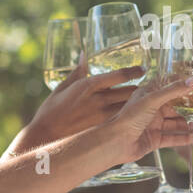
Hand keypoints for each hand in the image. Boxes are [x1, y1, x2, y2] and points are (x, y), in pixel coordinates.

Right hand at [26, 56, 143, 144]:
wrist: (44, 138)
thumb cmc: (50, 112)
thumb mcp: (62, 88)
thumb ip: (77, 72)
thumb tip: (85, 55)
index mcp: (88, 86)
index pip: (119, 75)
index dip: (135, 71)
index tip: (143, 69)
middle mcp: (98, 100)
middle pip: (130, 91)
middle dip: (142, 88)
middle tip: (149, 86)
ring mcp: (102, 117)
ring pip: (130, 107)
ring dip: (139, 104)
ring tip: (146, 101)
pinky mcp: (104, 131)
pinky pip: (124, 122)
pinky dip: (132, 118)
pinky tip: (136, 118)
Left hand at [109, 76, 192, 160]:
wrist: (115, 142)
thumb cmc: (129, 117)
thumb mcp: (153, 100)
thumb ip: (173, 90)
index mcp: (149, 94)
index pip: (172, 87)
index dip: (188, 88)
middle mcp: (152, 108)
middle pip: (178, 108)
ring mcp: (154, 124)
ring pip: (178, 124)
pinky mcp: (154, 140)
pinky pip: (174, 138)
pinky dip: (187, 138)